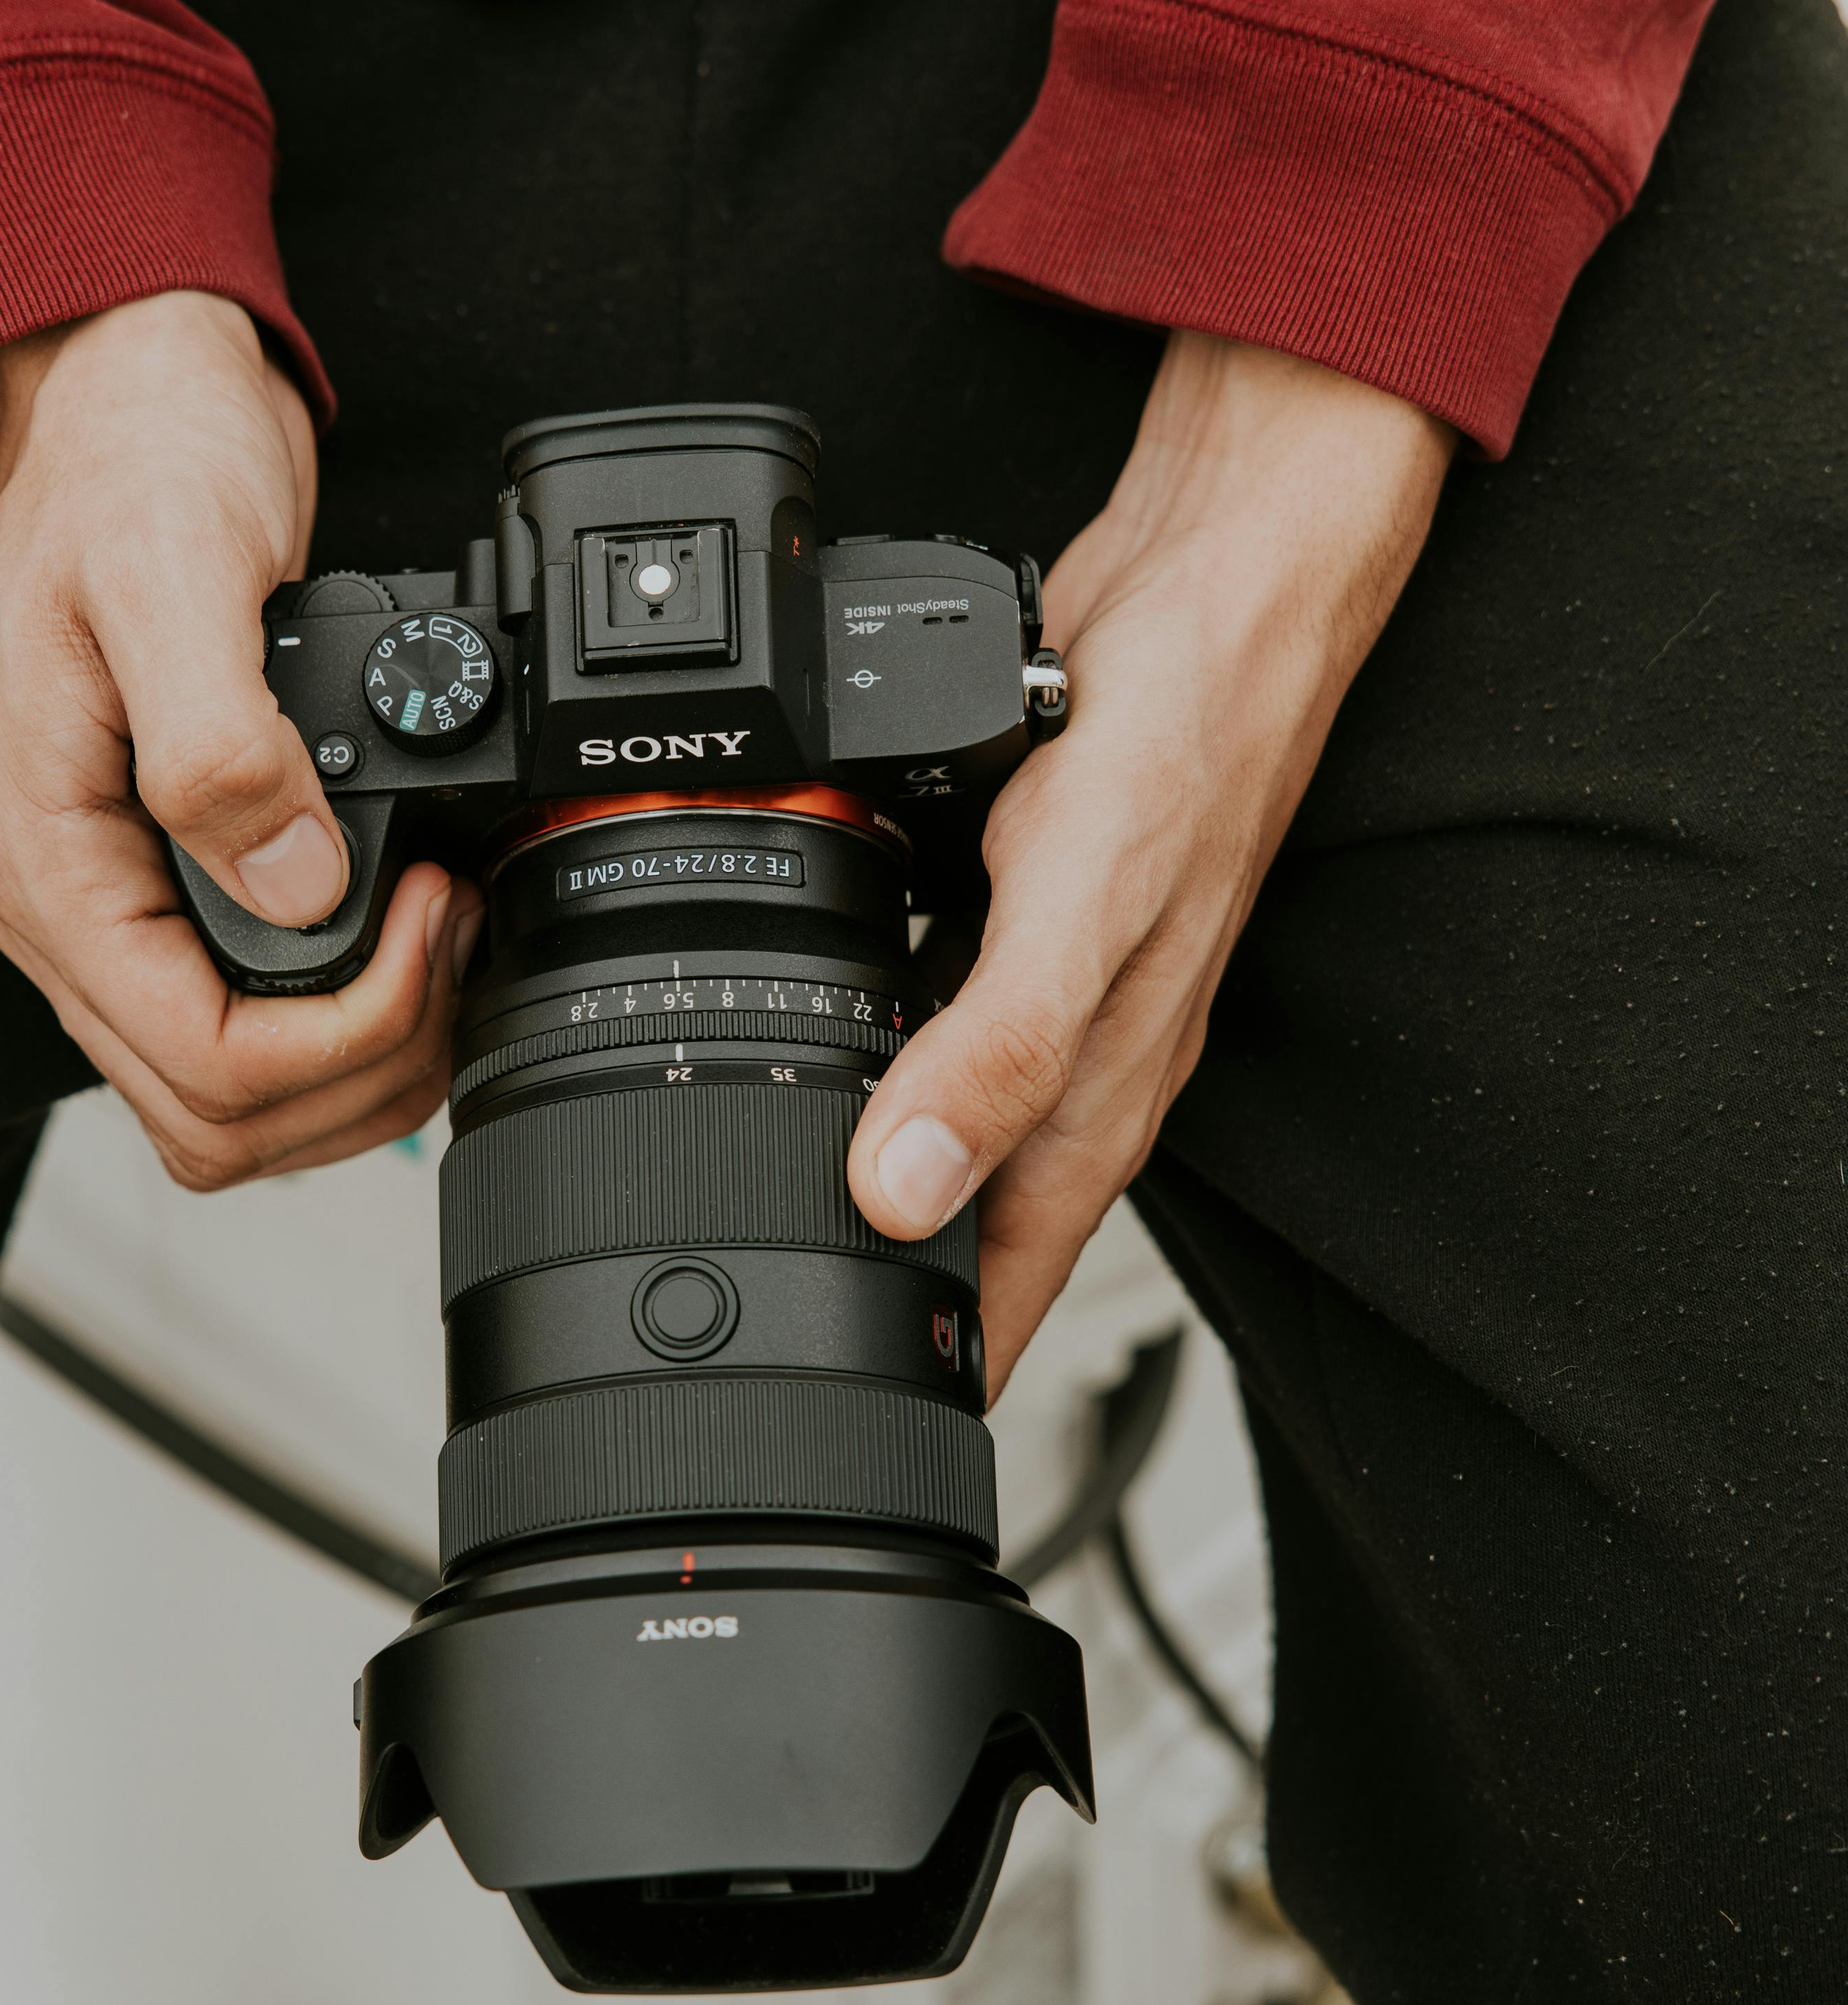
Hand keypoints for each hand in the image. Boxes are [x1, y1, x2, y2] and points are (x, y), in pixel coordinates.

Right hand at [0, 288, 482, 1187]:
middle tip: (452, 940)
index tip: (430, 916)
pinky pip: (243, 1029)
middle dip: (360, 1068)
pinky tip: (409, 939)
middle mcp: (60, 903)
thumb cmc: (135, 463)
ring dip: (357, 1067)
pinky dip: (341, 1025)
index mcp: (39, 856)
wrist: (133, 401)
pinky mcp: (169, 884)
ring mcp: (112, 902)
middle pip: (212, 1116)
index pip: (195, 1058)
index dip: (341, 1033)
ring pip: (228, 1100)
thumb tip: (295, 883)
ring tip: (444, 941)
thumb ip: (221, 738)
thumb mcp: (174, 571)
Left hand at [846, 332, 1452, 1390]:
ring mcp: (1053, 967)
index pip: (1016, 1265)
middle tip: (798, 1342)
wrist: (1225, 571)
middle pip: (978, 1203)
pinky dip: (876, 1029)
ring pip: (954, 1104)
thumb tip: (900, 1192)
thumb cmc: (1198, 727)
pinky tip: (812, 1019)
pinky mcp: (1019, 891)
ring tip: (779, 1217)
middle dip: (900, 1286)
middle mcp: (1083, 1037)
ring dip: (880, 1161)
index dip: (949, 1358)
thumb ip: (996, 1047)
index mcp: (1107, 1075)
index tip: (864, 1433)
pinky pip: (940, 998)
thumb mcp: (1082, 900)